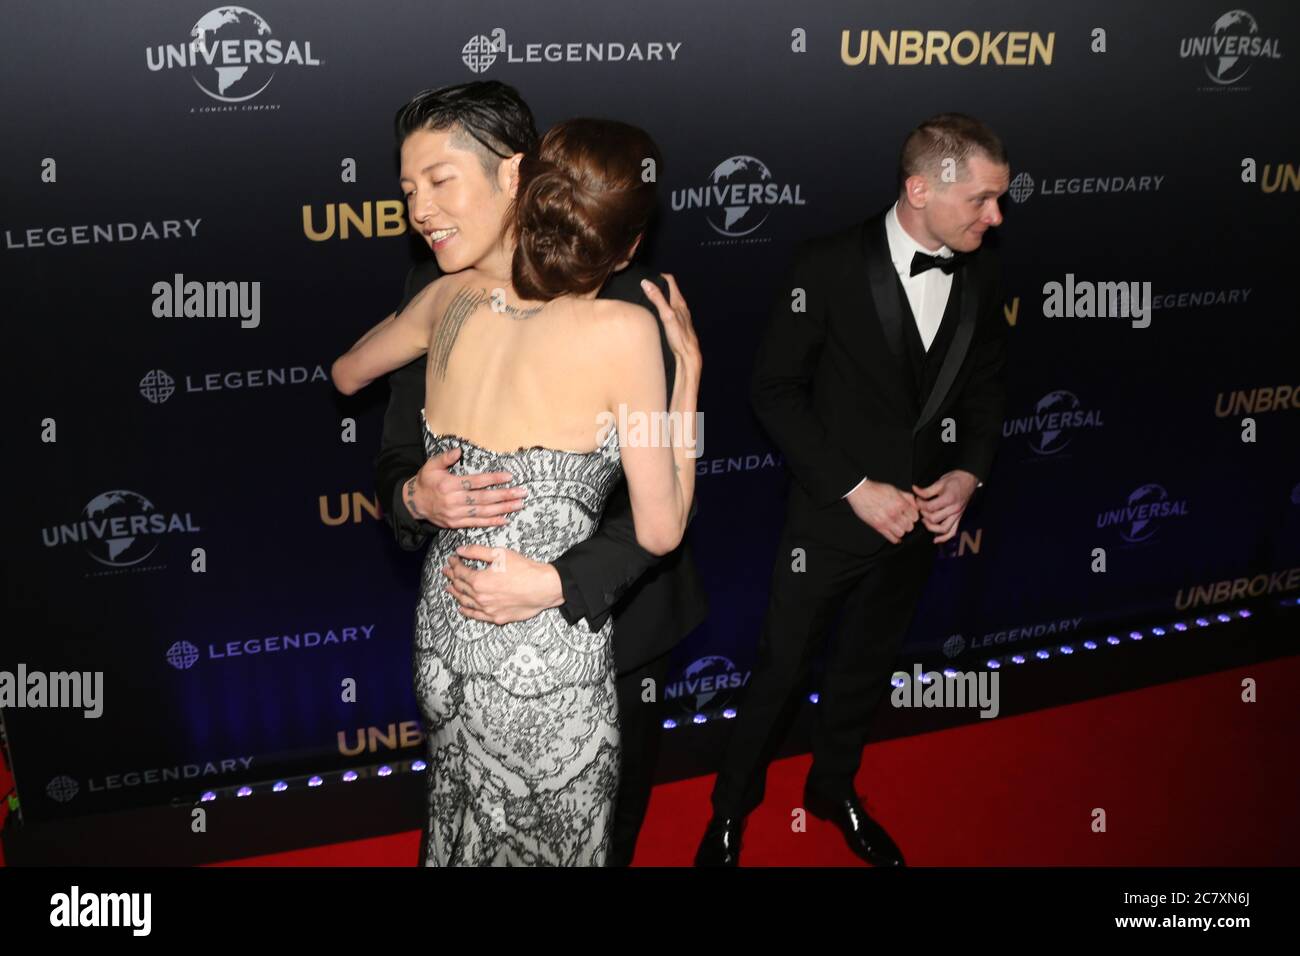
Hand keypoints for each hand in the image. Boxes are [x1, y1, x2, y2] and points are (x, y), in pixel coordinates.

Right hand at [406, 448, 526, 528]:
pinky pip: (477, 523)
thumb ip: (445, 458)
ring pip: (483, 512)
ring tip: (519, 504)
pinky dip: (491, 522)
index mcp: (449, 485)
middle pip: (484, 498)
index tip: (509, 476)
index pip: (476, 482)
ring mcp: (456, 514)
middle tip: (522, 492)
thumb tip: (459, 450)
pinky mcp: (456, 523)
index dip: (493, 479)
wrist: (414, 503)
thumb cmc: (426, 481)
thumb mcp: (431, 465)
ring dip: (503, 509)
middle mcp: (454, 500)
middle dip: (505, 495)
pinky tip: (505, 519)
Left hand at [441, 545, 563, 623]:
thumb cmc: (524, 570)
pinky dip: (467, 611)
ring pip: (465, 601)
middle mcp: (480, 597)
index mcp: (479, 580)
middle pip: (461, 586)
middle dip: (452, 577)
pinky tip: (462, 608)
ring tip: (449, 588)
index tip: (452, 559)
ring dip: (456, 593)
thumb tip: (460, 550)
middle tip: (446, 572)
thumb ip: (477, 551)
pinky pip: (476, 615)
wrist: (543, 588)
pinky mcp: (496, 617)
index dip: (454, 564)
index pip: (460, 572)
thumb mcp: (500, 554)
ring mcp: (488, 609)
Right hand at [641, 274, 701, 379]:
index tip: (650, 276)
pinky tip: (658, 316)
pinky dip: (664, 309)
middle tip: (647, 286)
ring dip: (662, 298)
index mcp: (679, 302)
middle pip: (671, 291)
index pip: (671, 281)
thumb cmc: (680, 336)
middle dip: (660, 286)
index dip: (660, 276)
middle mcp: (682, 307)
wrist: (688, 354)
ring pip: (671, 302)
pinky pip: (671, 312)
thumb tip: (646, 283)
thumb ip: (657, 299)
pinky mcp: (679, 325)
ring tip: (650, 298)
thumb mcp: (666, 315)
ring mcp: (681, 316)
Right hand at [845, 480, 919, 543]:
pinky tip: (894, 534)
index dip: (913, 516)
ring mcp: (886, 521)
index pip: (915, 517)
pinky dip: (895, 538)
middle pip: (910, 526)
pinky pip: (892, 538)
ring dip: (901, 530)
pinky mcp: (878, 527)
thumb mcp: (895, 489)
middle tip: (903, 520)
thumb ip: (908, 497)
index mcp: (900, 503)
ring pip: (902, 533)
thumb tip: (916, 505)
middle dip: (908, 523)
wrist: (860, 492)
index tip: (909, 515)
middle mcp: (894, 513)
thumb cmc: (876, 490)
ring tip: (898, 526)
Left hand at [912, 470, 978, 543]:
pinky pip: (952, 532)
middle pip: (935, 519)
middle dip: (924, 515)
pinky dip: (944, 538)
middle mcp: (954, 509)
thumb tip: (915, 490)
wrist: (968, 479)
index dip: (920, 505)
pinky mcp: (958, 518)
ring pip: (944, 529)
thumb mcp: (940, 482)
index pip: (930, 507)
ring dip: (931, 528)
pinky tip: (936, 539)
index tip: (917, 500)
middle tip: (920, 509)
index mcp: (949, 499)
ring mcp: (957, 515)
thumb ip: (927, 490)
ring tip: (924, 521)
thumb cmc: (955, 480)